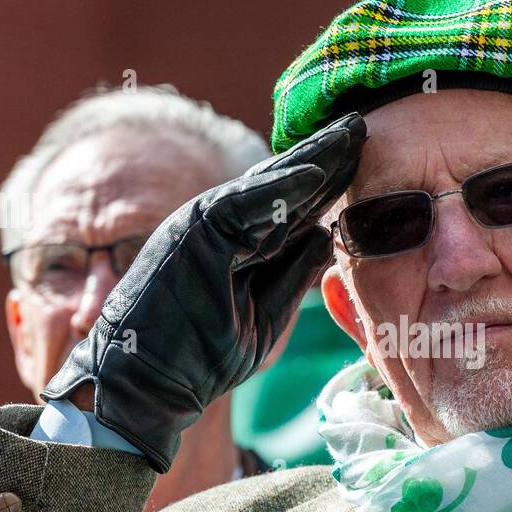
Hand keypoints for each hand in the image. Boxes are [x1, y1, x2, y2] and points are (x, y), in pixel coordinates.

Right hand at [42, 113, 365, 470]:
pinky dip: (280, 187)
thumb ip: (292, 274)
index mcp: (238, 244)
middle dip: (326, 157)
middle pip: (284, 185)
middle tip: (365, 127)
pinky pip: (244, 203)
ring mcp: (204, 223)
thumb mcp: (264, 315)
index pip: (292, 206)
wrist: (143, 385)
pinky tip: (316, 171)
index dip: (329, 183)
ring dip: (311, 158)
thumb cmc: (196, 358)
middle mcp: (220, 225)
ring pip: (268, 184)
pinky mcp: (193, 231)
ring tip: (351, 133)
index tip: (368, 160)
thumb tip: (325, 236)